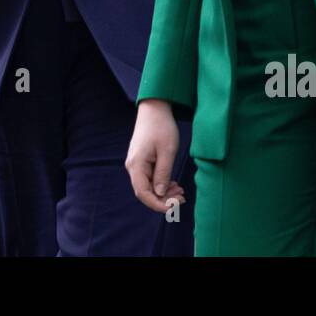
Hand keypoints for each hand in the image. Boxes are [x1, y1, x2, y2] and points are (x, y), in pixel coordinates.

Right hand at [125, 99, 185, 213]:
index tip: (173, 207)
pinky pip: (150, 178)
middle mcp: (133, 166)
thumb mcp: (168, 151)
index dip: (158, 204)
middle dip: (163, 199)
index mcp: (136, 165)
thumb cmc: (162, 127)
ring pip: (148, 186)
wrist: (154, 109)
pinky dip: (162, 184)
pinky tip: (173, 183)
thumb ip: (163, 174)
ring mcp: (136, 164)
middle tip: (182, 197)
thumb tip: (161, 194)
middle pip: (145, 192)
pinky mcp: (142, 161)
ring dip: (164, 192)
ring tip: (180, 190)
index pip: (143, 194)